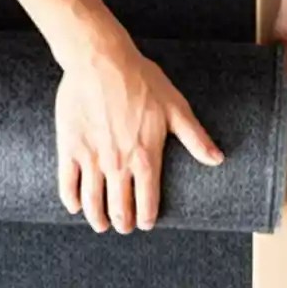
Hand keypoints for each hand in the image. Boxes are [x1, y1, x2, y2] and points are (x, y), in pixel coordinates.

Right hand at [55, 31, 223, 233]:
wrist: (101, 61)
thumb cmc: (141, 81)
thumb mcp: (176, 108)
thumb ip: (195, 138)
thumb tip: (218, 160)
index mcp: (146, 157)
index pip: (148, 202)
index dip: (147, 218)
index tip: (147, 223)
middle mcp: (118, 164)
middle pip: (120, 208)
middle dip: (124, 223)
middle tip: (125, 226)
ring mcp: (92, 158)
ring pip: (93, 202)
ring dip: (98, 219)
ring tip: (102, 225)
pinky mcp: (70, 147)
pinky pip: (68, 183)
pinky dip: (71, 199)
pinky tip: (75, 206)